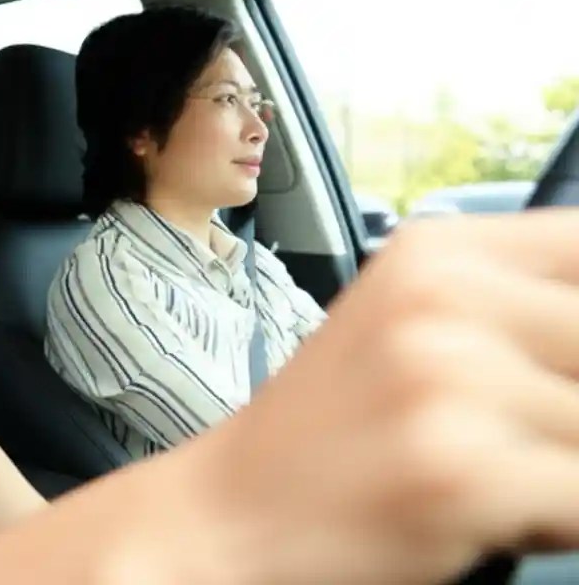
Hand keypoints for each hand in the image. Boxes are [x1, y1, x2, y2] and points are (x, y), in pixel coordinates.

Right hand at [186, 209, 578, 583]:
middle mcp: (443, 296)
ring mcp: (450, 379)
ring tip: (494, 475)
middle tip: (516, 431)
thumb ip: (513, 307)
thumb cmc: (328, 431)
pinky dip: (555, 524)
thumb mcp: (410, 326)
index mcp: (437, 251)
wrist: (229, 510)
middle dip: (572, 404)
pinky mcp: (463, 470)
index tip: (557, 366)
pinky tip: (488, 514)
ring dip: (566, 468)